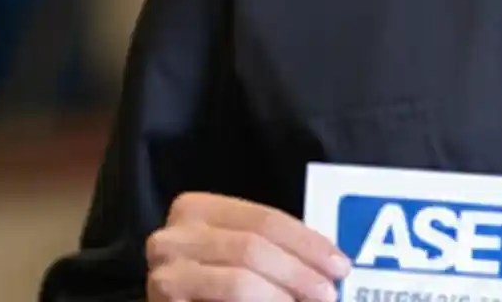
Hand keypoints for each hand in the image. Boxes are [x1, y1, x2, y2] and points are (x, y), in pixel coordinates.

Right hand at [146, 192, 350, 301]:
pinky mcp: (162, 296)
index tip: (340, 264)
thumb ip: (278, 252)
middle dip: (300, 269)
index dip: (308, 242)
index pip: (265, 219)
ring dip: (286, 291)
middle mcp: (173, 233)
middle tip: (330, 291)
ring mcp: (163, 268)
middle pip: (254, 244)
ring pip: (240, 277)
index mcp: (197, 208)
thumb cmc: (217, 290)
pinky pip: (226, 296)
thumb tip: (331, 262)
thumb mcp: (247, 259)